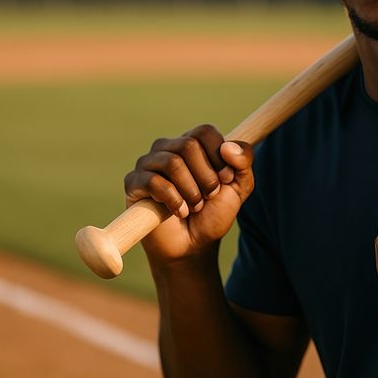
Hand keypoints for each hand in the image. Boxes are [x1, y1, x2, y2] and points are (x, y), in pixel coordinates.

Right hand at [124, 124, 254, 264]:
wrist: (193, 246)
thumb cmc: (213, 213)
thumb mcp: (239, 187)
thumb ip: (244, 162)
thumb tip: (227, 147)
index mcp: (192, 143)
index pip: (204, 131)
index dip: (218, 156)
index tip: (225, 179)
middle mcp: (168, 148)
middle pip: (188, 145)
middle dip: (206, 177)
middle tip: (208, 196)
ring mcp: (148, 164)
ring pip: (171, 162)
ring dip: (191, 190)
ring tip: (195, 206)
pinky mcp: (133, 183)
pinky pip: (153, 181)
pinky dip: (173, 199)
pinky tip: (179, 212)